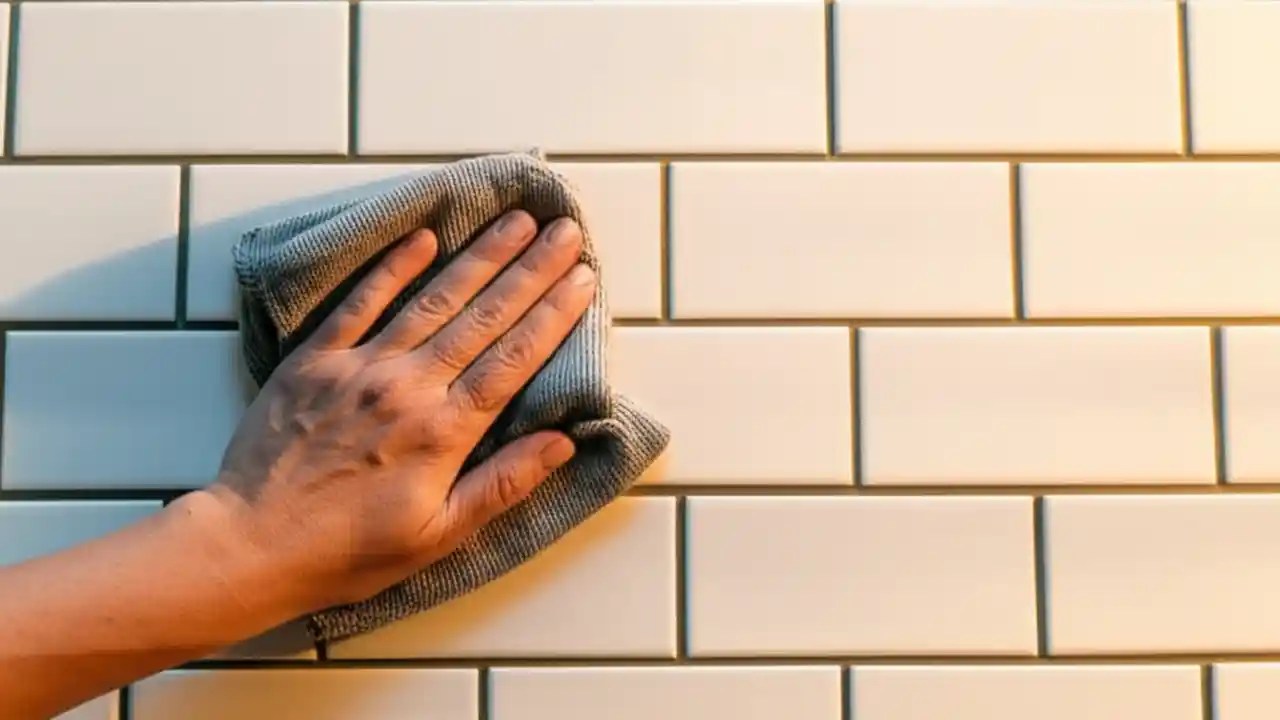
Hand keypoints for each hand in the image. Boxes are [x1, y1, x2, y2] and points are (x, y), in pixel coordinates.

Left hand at [196, 210, 595, 614]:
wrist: (251, 545)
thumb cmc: (349, 551)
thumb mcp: (439, 535)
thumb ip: (503, 483)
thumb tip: (562, 442)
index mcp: (444, 432)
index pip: (513, 359)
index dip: (553, 315)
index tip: (583, 278)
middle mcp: (408, 387)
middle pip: (483, 317)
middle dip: (531, 270)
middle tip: (565, 229)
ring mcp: (360, 366)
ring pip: (433, 299)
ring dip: (478, 256)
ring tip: (515, 220)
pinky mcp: (315, 359)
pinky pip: (360, 302)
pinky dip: (393, 267)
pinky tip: (424, 236)